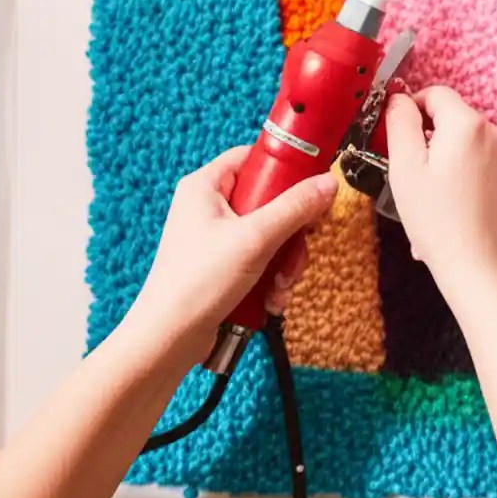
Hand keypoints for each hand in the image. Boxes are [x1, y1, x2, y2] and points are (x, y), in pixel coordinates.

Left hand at [126, 146, 337, 356]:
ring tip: (279, 285)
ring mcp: (217, 238)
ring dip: (285, 261)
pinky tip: (270, 300)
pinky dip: (272, 279)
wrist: (169, 339)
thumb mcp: (255, 239)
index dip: (285, 168)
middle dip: (291, 232)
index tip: (312, 185)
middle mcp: (209, 208)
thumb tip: (327, 183)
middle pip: (270, 200)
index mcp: (206, 187)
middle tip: (296, 249)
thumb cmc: (196, 283)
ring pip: (272, 234)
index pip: (254, 158)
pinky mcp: (224, 266)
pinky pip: (262, 260)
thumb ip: (295, 208)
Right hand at [385, 86, 496, 294]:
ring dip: (437, 158)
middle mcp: (493, 132)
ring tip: (425, 196)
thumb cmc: (437, 220)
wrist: (476, 266)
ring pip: (458, 140)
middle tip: (406, 173)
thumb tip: (398, 99)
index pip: (434, 93)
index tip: (393, 135)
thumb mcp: (405, 166)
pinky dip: (453, 174)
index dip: (409, 108)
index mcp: (468, 124)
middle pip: (447, 117)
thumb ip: (399, 122)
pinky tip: (442, 205)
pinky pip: (472, 160)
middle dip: (423, 138)